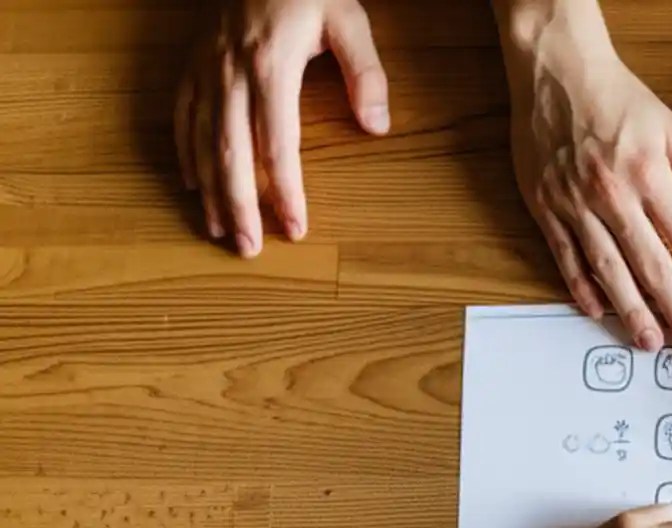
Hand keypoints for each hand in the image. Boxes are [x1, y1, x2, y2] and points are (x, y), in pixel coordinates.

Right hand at [176, 0, 388, 256]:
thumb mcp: (349, 19)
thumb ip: (366, 73)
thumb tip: (378, 126)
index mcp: (272, 67)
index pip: (278, 147)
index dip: (287, 192)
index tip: (296, 228)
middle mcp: (231, 73)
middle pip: (230, 154)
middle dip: (238, 206)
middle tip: (248, 249)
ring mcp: (205, 69)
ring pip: (200, 141)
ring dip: (209, 190)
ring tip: (218, 230)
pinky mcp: (192, 63)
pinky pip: (181, 115)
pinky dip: (184, 153)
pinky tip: (192, 184)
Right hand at [503, 6, 671, 355]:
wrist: (556, 72)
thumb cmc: (616, 98)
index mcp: (649, 176)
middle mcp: (613, 196)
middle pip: (652, 268)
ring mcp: (576, 206)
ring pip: (609, 271)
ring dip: (632, 312)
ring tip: (651, 342)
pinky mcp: (547, 208)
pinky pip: (567, 258)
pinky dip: (582, 288)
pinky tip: (599, 311)